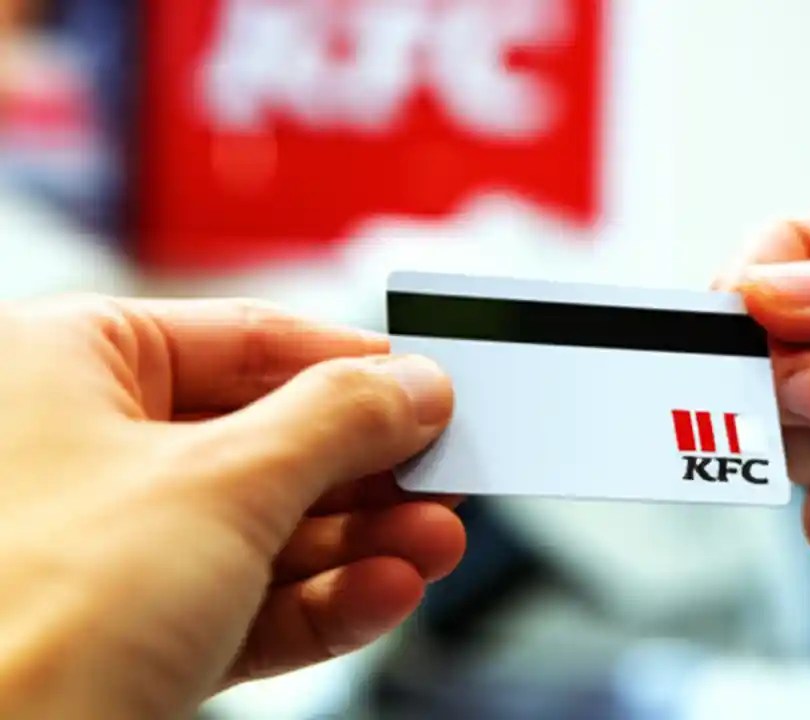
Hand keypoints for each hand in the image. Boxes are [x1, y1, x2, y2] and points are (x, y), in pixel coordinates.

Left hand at [0, 296, 464, 718]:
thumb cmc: (26, 620)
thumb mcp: (226, 484)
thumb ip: (338, 420)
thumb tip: (412, 386)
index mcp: (62, 364)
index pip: (245, 338)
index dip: (352, 363)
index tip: (427, 386)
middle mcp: (78, 448)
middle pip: (266, 436)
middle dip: (367, 469)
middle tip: (442, 473)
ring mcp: (103, 547)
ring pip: (263, 526)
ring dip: (360, 541)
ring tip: (432, 540)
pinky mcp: (129, 634)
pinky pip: (244, 599)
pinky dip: (320, 600)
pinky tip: (382, 592)